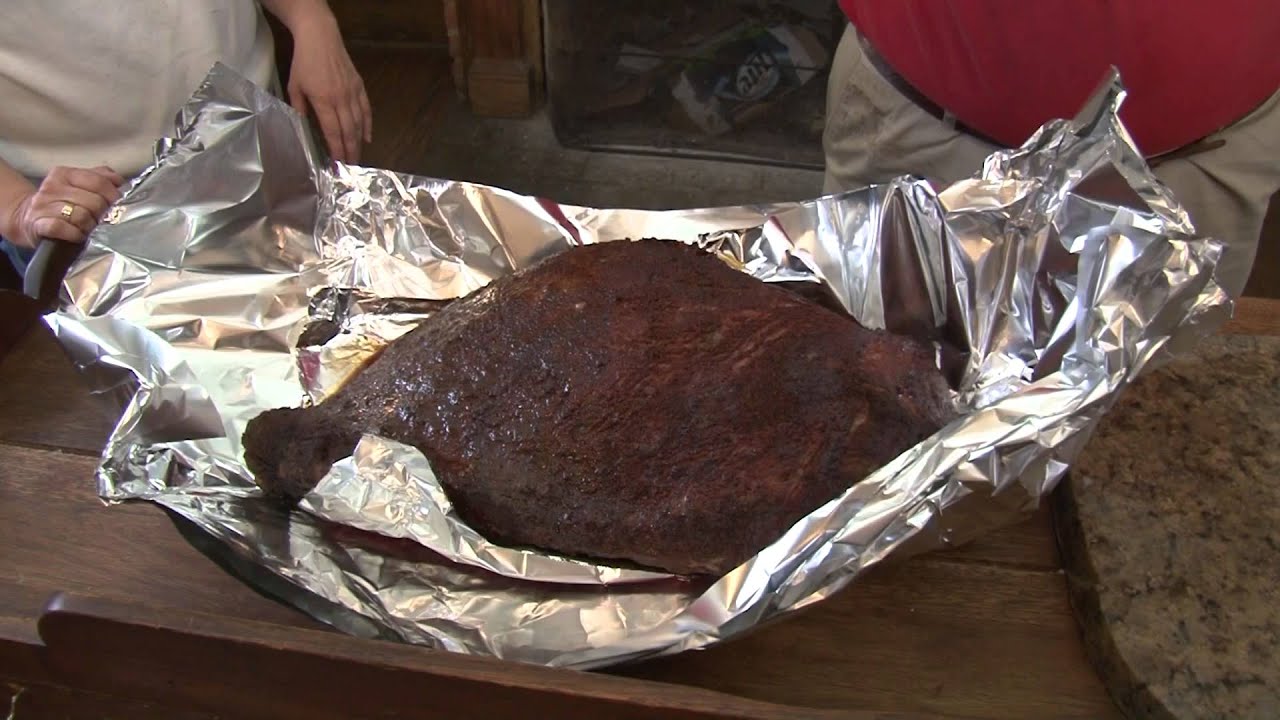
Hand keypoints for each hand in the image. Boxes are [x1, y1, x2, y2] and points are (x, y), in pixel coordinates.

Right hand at [4, 165, 123, 248]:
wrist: (28, 218)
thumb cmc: (62, 205)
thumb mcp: (79, 186)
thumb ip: (100, 179)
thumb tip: (122, 183)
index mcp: (65, 173)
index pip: (100, 181)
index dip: (114, 196)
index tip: (118, 206)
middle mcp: (53, 186)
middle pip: (94, 201)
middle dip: (103, 215)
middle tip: (103, 221)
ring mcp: (43, 204)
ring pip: (82, 215)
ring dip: (91, 226)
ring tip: (89, 229)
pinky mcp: (38, 223)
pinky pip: (63, 228)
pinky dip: (75, 234)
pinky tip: (78, 236)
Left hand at [286, 14, 371, 163]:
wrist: (320, 37)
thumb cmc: (304, 61)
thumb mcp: (294, 86)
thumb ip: (300, 108)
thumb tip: (303, 126)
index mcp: (323, 100)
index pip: (332, 132)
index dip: (336, 150)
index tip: (337, 164)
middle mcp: (341, 99)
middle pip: (349, 132)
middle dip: (350, 152)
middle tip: (350, 168)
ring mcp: (352, 93)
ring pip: (359, 123)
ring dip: (359, 143)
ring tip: (357, 157)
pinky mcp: (359, 86)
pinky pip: (366, 110)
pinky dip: (368, 125)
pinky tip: (368, 138)